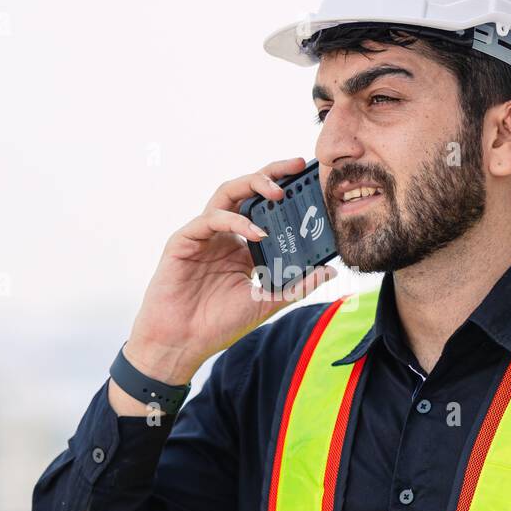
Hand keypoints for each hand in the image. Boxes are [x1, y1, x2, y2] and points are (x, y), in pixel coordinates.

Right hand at [118, 157, 337, 391]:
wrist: (181, 343)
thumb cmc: (218, 324)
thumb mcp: (266, 302)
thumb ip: (296, 285)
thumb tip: (330, 271)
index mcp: (243, 245)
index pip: (266, 209)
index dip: (287, 192)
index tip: (312, 182)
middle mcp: (224, 234)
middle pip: (247, 190)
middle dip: (272, 174)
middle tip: (297, 166)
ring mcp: (204, 235)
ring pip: (227, 193)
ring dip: (253, 186)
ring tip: (279, 192)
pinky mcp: (184, 240)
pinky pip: (210, 219)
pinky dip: (235, 221)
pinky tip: (257, 232)